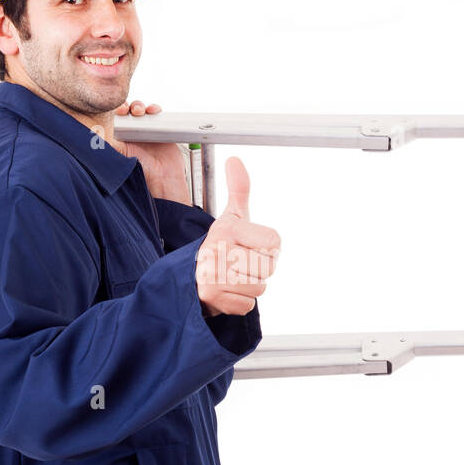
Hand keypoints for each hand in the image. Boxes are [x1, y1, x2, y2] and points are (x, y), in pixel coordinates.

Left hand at [116, 99, 189, 203]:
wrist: (163, 178)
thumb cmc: (141, 172)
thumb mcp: (120, 157)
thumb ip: (109, 146)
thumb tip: (94, 137)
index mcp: (121, 136)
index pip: (116, 118)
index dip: (116, 110)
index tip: (118, 111)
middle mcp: (133, 131)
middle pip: (128, 111)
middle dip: (128, 106)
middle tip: (129, 110)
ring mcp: (147, 129)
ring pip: (141, 110)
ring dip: (139, 106)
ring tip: (140, 111)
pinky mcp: (160, 128)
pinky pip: (156, 114)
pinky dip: (154, 108)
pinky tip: (153, 111)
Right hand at [196, 157, 280, 316]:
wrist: (188, 278)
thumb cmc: (219, 247)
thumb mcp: (230, 217)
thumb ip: (239, 189)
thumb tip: (234, 160)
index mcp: (228, 229)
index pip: (274, 241)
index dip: (267, 248)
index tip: (250, 247)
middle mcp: (219, 251)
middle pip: (268, 267)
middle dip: (259, 270)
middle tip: (240, 265)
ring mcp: (214, 275)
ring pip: (260, 287)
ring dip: (250, 287)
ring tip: (232, 278)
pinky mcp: (214, 298)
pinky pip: (248, 304)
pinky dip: (240, 302)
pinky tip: (226, 292)